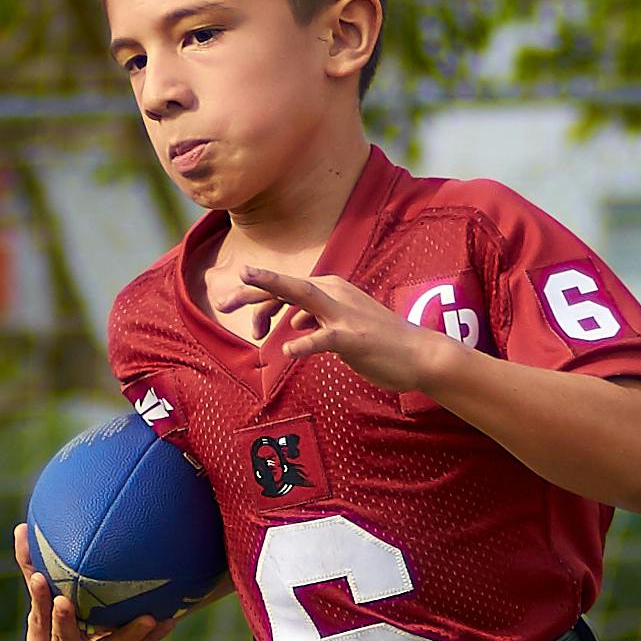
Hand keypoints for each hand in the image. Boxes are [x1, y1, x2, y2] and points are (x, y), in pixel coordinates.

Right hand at [14, 522, 175, 640]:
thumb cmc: (64, 612)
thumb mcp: (49, 594)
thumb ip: (32, 565)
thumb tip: (19, 527)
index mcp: (40, 638)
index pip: (37, 617)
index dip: (38, 599)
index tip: (39, 577)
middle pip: (64, 640)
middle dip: (64, 622)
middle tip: (66, 601)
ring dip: (128, 633)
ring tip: (147, 617)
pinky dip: (152, 636)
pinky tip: (169, 620)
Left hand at [217, 266, 447, 393]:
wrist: (419, 353)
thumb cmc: (378, 341)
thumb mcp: (340, 325)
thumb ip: (313, 319)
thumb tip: (289, 321)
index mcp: (329, 290)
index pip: (286, 288)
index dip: (256, 296)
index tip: (230, 307)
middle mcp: (335, 293)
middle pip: (286, 287)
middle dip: (251, 291)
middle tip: (221, 302)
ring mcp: (345, 315)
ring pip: (303, 298)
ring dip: (271, 296)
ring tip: (245, 310)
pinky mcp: (355, 337)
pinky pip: (325, 339)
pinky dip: (305, 343)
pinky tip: (287, 350)